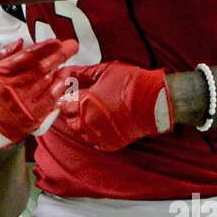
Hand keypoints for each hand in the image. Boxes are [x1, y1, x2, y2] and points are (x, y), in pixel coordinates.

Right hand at [0, 37, 78, 148]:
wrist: (2, 121)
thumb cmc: (3, 90)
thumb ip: (7, 54)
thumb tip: (21, 42)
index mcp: (1, 73)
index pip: (25, 57)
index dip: (43, 48)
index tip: (57, 42)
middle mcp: (10, 88)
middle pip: (40, 68)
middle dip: (58, 55)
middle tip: (71, 46)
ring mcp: (22, 103)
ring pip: (47, 81)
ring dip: (61, 68)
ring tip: (68, 60)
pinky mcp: (33, 115)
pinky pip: (52, 96)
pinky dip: (61, 85)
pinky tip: (66, 76)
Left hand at [48, 62, 172, 151]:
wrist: (154, 102)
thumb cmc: (132, 84)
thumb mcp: (104, 71)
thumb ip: (82, 73)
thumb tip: (66, 72)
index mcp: (83, 103)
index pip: (62, 104)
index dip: (66, 97)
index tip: (71, 93)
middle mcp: (88, 122)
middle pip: (68, 119)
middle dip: (72, 110)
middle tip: (84, 101)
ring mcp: (98, 135)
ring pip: (80, 132)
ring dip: (82, 122)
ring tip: (95, 111)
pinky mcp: (109, 144)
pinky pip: (93, 142)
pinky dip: (94, 133)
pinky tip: (103, 122)